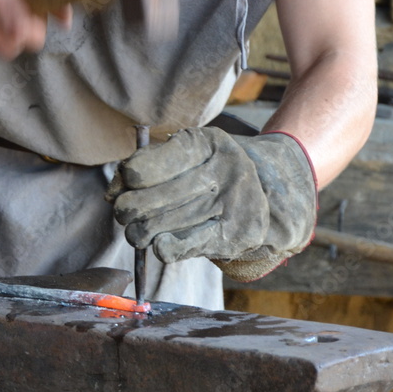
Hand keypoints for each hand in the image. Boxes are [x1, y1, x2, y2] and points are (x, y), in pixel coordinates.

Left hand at [106, 128, 317, 280]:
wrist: (281, 188)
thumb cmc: (221, 170)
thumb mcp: (193, 154)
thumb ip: (150, 166)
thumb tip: (111, 193)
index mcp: (206, 143)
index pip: (142, 168)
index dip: (125, 179)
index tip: (124, 184)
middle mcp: (223, 170)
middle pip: (147, 200)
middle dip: (128, 210)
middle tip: (126, 213)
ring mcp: (234, 203)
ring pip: (159, 227)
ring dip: (140, 232)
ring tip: (140, 230)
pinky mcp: (239, 235)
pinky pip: (184, 246)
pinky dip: (163, 247)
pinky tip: (160, 243)